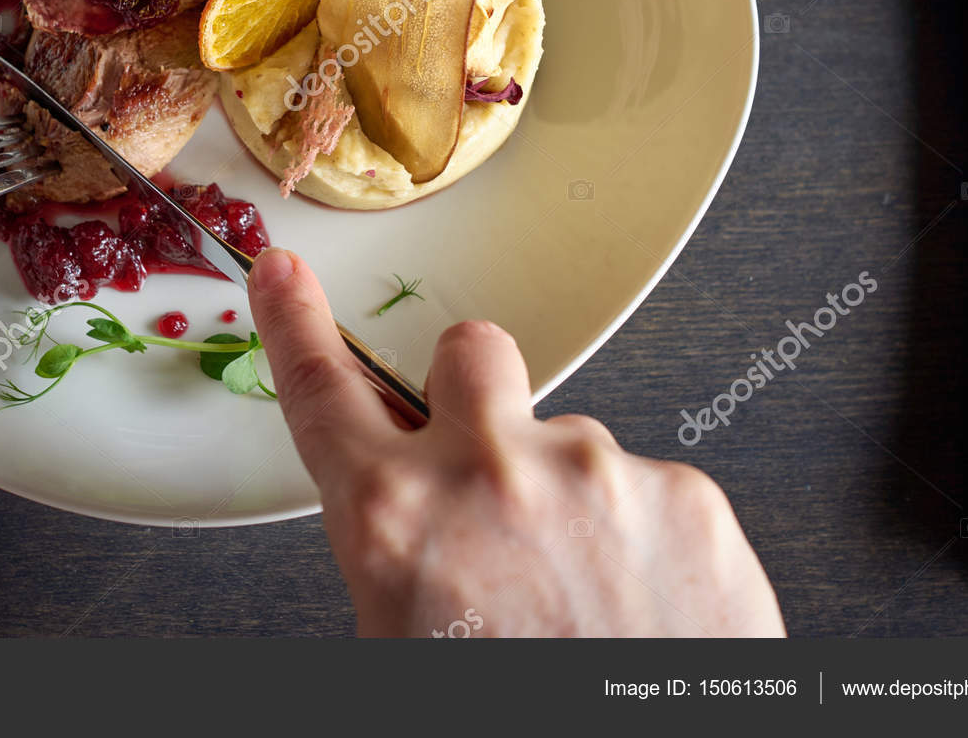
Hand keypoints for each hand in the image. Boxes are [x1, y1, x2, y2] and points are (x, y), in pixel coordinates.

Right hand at [247, 248, 784, 637]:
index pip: (323, 390)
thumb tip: (404, 510)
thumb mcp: (401, 634)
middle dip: (471, 389)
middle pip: (468, 351)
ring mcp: (596, 471)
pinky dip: (640, 533)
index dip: (295, 321)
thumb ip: (395, 542)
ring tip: (584, 592)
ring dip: (567, 494)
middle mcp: (490, 472)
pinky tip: (640, 601)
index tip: (284, 274)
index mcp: (395, 518)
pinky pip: (647, 484)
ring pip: (568, 438)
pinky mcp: (684, 492)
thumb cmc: (508, 715)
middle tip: (489, 463)